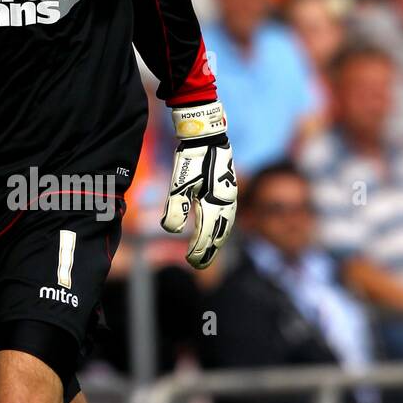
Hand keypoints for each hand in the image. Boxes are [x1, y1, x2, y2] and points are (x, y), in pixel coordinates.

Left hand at [160, 100, 236, 268]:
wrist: (207, 137)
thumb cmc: (191, 160)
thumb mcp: (179, 184)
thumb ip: (176, 208)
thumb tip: (172, 231)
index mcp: (214, 203)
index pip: (206, 235)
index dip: (198, 250)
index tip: (190, 261)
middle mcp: (226, 203)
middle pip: (219, 235)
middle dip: (208, 251)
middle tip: (197, 265)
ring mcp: (230, 198)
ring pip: (225, 227)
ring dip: (216, 242)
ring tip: (207, 254)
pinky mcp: (229, 192)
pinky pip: (227, 217)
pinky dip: (221, 229)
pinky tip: (215, 233)